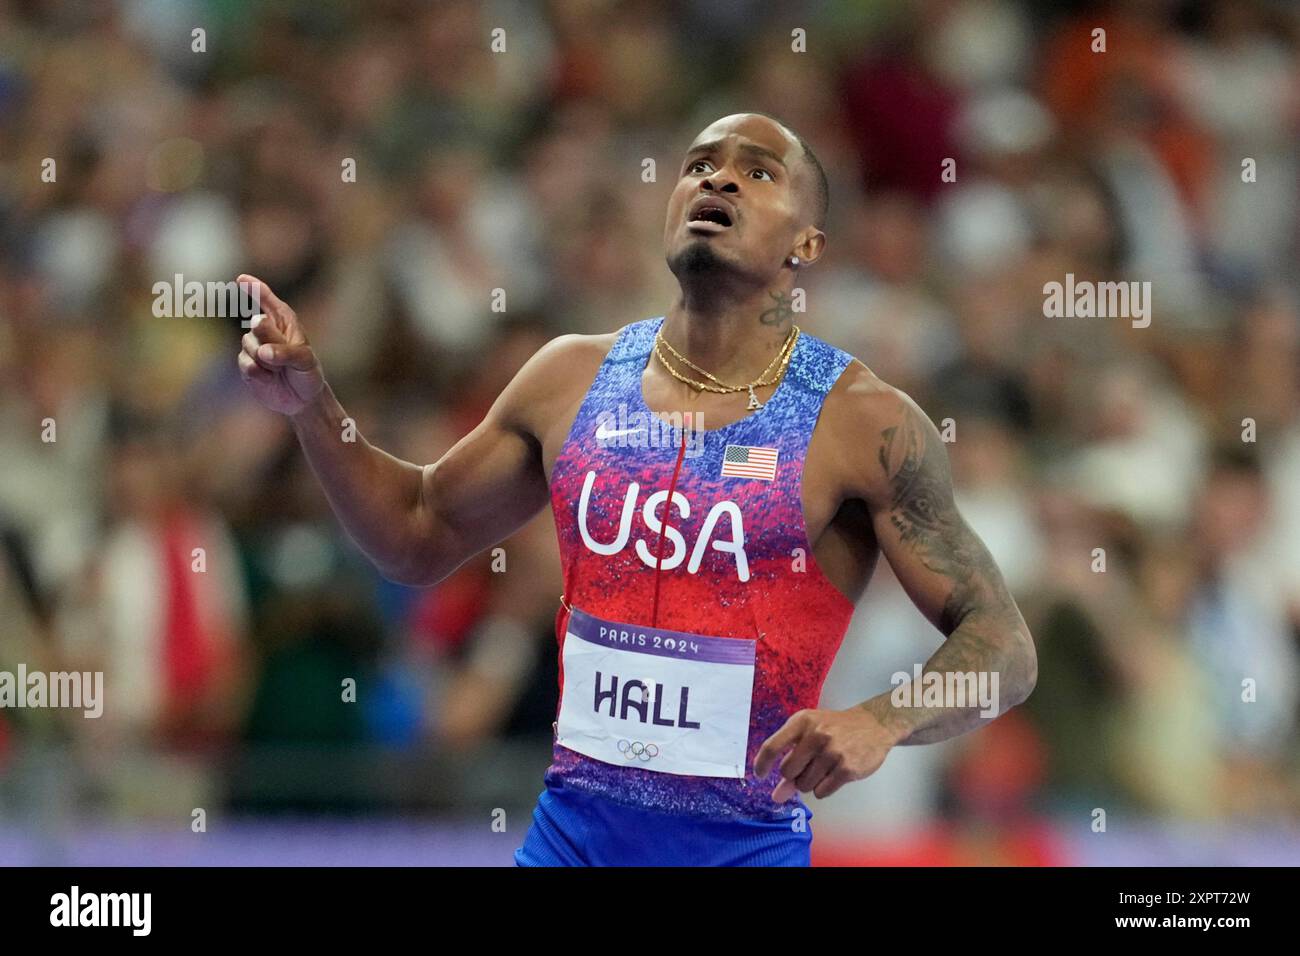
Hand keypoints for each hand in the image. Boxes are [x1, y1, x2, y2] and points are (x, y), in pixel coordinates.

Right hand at [235, 274, 324, 415]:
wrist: (301, 399)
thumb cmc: (307, 373)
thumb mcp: (304, 360)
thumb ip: (285, 351)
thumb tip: (262, 350)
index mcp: (283, 322)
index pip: (267, 300)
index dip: (255, 289)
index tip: (242, 279)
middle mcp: (266, 330)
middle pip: (258, 325)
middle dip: (268, 338)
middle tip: (280, 355)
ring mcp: (254, 346)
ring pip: (249, 345)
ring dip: (266, 361)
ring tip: (279, 370)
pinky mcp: (246, 364)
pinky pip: (246, 363)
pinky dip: (259, 373)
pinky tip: (269, 378)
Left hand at [754, 706, 897, 801]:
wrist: (874, 725)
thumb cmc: (835, 728)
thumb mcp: (810, 733)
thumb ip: (791, 757)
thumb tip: (777, 794)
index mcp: (802, 722)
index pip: (772, 746)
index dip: (762, 764)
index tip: (760, 775)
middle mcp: (816, 735)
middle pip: (787, 772)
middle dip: (794, 776)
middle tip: (807, 767)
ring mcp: (833, 752)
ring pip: (805, 785)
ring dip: (810, 783)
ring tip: (824, 767)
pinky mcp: (847, 768)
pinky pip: (822, 792)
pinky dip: (823, 789)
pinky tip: (834, 775)